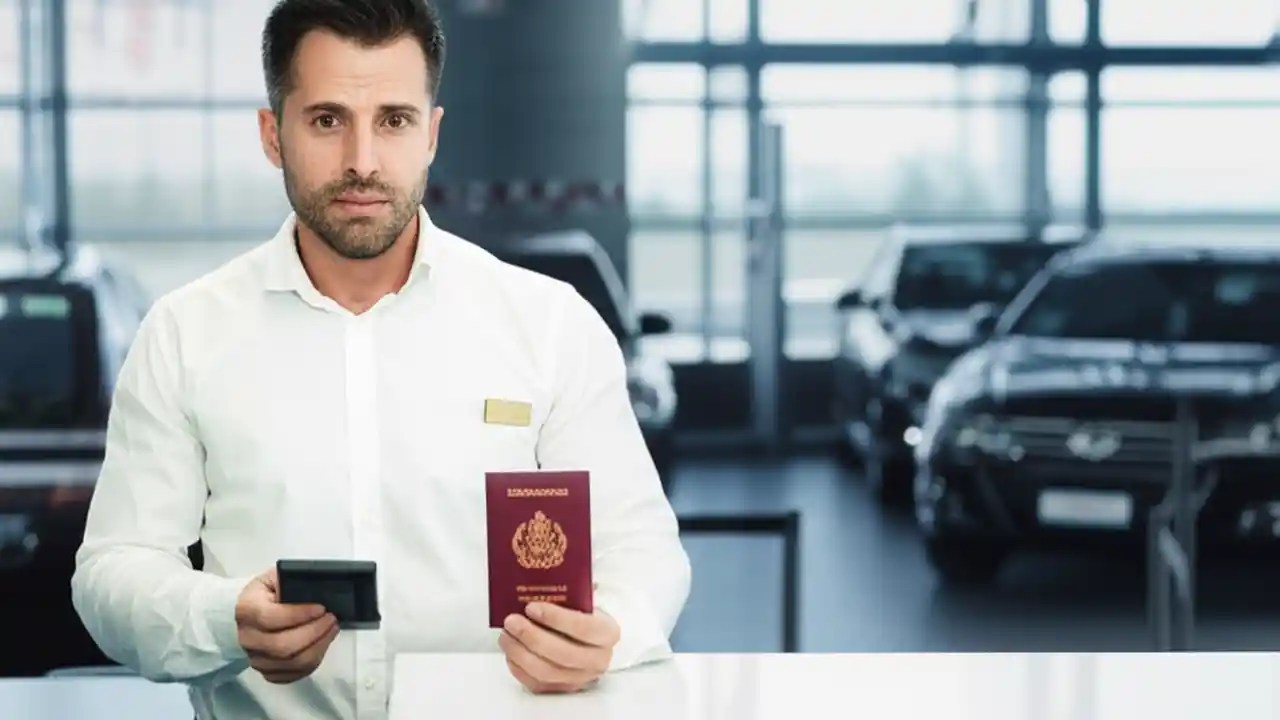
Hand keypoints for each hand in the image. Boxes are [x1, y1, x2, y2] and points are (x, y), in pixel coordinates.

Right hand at [235, 567, 338, 683]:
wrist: (248, 613)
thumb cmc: (266, 594)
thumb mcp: (274, 578)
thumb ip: (291, 582)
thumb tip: (317, 590)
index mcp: (247, 610)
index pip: (271, 618)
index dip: (299, 614)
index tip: (321, 608)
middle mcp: (248, 638)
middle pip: (283, 646)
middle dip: (315, 632)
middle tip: (331, 619)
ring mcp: (257, 659)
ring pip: (293, 663)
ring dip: (319, 646)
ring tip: (331, 629)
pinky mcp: (268, 672)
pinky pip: (295, 673)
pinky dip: (314, 659)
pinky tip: (321, 644)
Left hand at [499, 602, 620, 693]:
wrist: (589, 639)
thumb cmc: (582, 615)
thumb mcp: (584, 599)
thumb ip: (571, 591)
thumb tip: (545, 580)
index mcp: (608, 633)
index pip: (584, 628)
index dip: (556, 618)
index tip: (532, 607)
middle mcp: (598, 659)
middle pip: (563, 654)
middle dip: (532, 636)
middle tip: (512, 621)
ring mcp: (581, 678)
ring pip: (547, 672)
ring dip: (521, 653)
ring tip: (506, 635)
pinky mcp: (563, 689)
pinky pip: (537, 684)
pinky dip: (519, 668)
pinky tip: (510, 652)